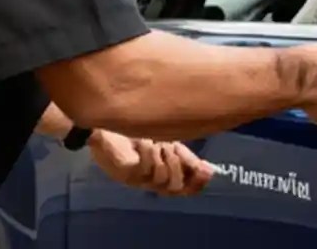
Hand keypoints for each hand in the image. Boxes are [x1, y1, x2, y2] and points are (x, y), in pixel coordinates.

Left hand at [87, 130, 213, 195]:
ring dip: (164, 157)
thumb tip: (209, 169)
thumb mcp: (168, 144)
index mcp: (164, 176)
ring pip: (162, 179)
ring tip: (157, 143)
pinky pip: (145, 169)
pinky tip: (146, 142)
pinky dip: (149, 154)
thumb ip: (185, 157)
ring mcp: (138, 180)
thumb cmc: (136, 135)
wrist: (107, 127)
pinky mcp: (125, 173)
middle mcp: (151, 182)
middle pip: (175, 188)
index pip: (185, 189)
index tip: (207, 171)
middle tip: (171, 148)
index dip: (197, 183)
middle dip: (179, 166)